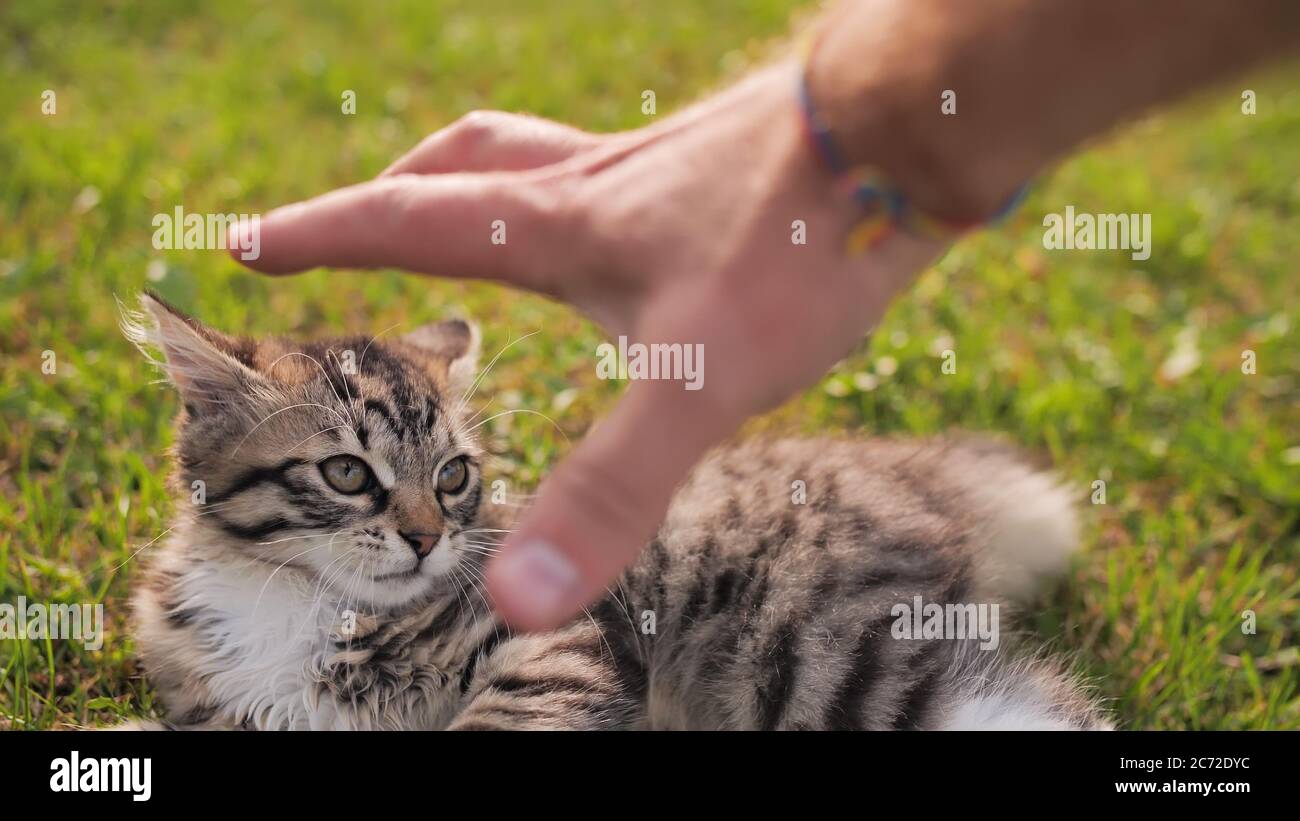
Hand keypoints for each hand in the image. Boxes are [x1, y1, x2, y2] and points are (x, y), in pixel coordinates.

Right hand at [234, 60, 944, 629]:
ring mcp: (661, 166)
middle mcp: (598, 181)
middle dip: (393, 194)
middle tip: (352, 219)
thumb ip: (610, 492)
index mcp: (560, 225)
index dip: (320, 234)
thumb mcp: (697, 386)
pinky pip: (621, 171)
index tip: (245, 238)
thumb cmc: (799, 248)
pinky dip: (582, 195)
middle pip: (465, 165)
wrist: (909, 137)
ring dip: (482, 183)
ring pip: (540, 157)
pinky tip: (633, 235)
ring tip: (468, 220)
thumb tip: (519, 597)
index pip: (407, 222)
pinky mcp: (721, 165)